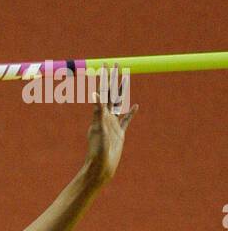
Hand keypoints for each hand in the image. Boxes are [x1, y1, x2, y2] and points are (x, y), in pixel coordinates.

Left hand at [85, 63, 137, 183]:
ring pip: (119, 103)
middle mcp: (106, 117)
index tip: (105, 64)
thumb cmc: (97, 150)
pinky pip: (126, 120)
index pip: (104, 91)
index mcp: (100, 114)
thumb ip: (98, 111)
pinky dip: (131, 113)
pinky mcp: (120, 134)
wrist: (101, 167)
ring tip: (125, 78)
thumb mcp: (98, 129)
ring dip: (122, 90)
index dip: (105, 78)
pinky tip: (135, 106)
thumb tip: (95, 94)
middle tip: (116, 63)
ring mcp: (113, 124)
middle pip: (112, 93)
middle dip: (113, 78)